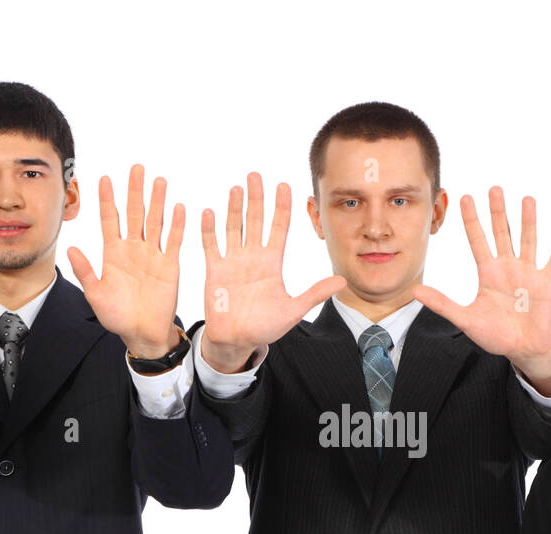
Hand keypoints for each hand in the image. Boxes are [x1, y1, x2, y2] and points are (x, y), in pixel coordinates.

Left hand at [67, 165, 182, 357]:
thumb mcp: (96, 295)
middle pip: (134, 213)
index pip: (110, 219)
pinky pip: (174, 241)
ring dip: (157, 201)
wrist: (142, 333)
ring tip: (159, 180)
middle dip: (135, 190)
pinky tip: (178, 207)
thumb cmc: (117, 317)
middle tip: (137, 168)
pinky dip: (177, 225)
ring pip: (155, 221)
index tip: (104, 179)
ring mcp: (152, 255)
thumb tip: (70, 249)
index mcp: (113, 253)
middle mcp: (133, 249)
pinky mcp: (169, 265)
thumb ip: (86, 271)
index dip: (107, 199)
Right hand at [200, 172, 345, 373]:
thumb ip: (315, 294)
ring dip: (234, 208)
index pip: (278, 228)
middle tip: (256, 175)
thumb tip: (343, 281)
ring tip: (237, 188)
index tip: (284, 185)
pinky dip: (209, 230)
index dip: (281, 207)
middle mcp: (252, 257)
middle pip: (255, 221)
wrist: (238, 341)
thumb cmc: (265, 327)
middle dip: (256, 198)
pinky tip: (207, 212)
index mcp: (272, 263)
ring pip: (233, 228)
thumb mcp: (294, 310)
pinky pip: (212, 246)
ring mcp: (233, 262)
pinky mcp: (215, 271)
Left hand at [413, 188, 550, 392]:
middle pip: (502, 233)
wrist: (522, 350)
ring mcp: (528, 272)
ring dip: (528, 221)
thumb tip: (415, 290)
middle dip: (498, 212)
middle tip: (494, 188)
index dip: (472, 220)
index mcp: (488, 272)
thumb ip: (442, 304)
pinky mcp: (546, 282)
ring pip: (528, 240)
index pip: (477, 240)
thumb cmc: (495, 335)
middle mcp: (508, 267)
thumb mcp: (465, 319)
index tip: (465, 197)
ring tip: (527, 199)